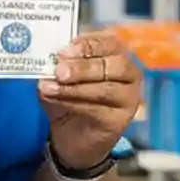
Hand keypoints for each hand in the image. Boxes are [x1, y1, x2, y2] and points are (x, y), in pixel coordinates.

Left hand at [38, 31, 142, 169]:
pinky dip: (73, 104)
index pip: (109, 42)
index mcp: (116, 54)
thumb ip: (58, 66)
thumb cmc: (70, 99)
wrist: (72, 138)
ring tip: (49, 87)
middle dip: (83, 67)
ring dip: (75, 88)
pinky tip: (54, 100)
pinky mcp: (120, 121)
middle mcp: (129, 74)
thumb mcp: (59, 78)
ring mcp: (128, 98)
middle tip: (59, 71)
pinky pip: (98, 110)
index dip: (88, 45)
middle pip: (114, 65)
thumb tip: (50, 60)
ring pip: (105, 88)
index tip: (64, 51)